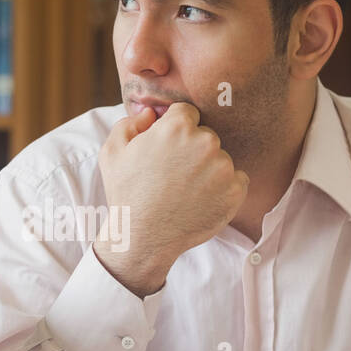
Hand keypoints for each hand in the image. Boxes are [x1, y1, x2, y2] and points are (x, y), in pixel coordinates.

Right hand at [94, 102, 248, 296]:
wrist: (143, 238)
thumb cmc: (126, 194)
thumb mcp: (112, 152)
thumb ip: (131, 123)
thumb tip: (153, 114)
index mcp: (177, 127)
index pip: (187, 113)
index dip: (175, 130)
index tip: (168, 149)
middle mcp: (205, 142)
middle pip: (206, 136)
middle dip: (193, 150)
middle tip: (175, 174)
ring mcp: (223, 167)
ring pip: (220, 159)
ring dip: (209, 170)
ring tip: (186, 191)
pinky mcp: (235, 190)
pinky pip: (237, 180)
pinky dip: (224, 189)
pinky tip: (202, 200)